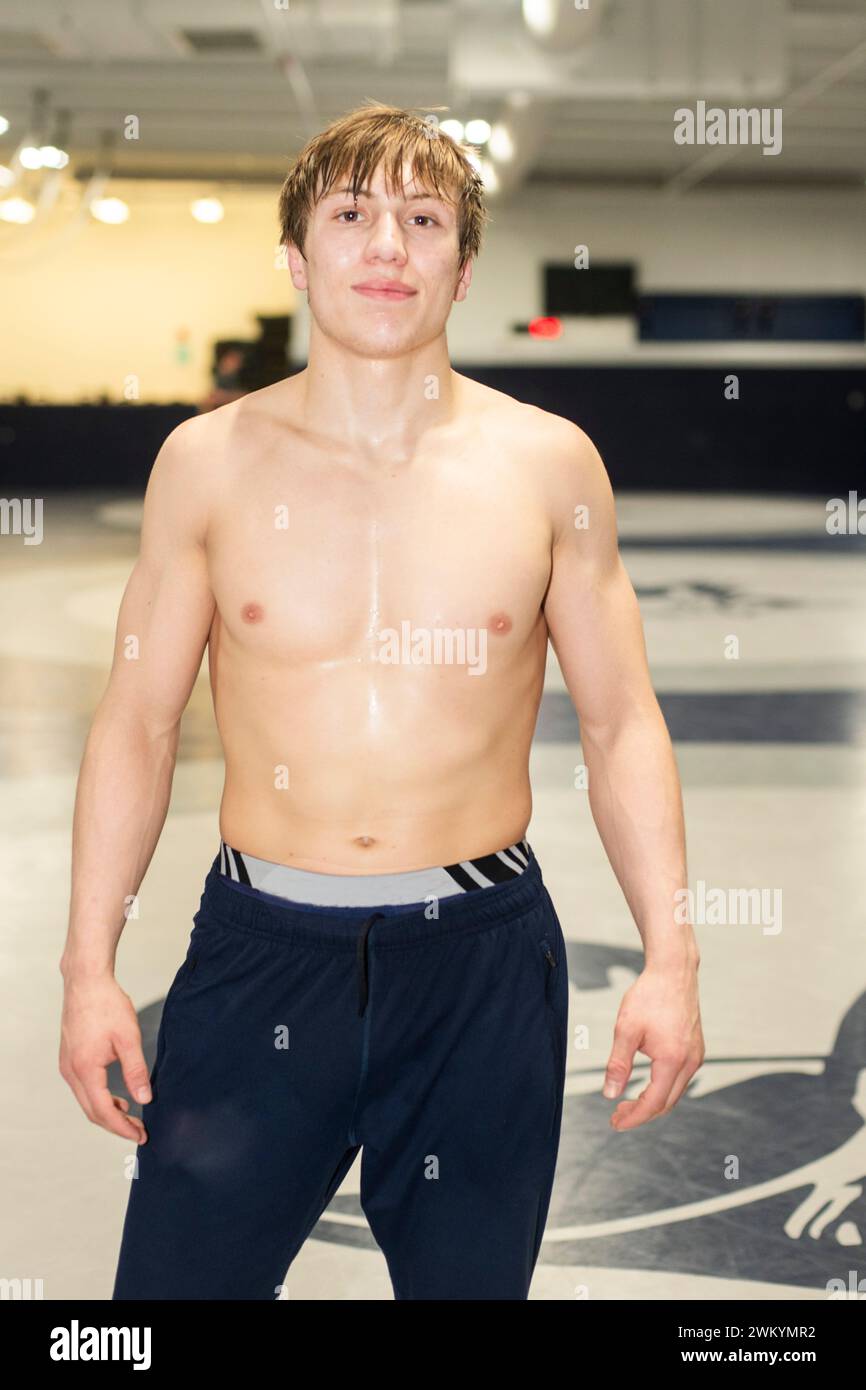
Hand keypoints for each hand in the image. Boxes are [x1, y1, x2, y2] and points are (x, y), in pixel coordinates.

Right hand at [59, 973, 151, 1143]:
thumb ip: (136, 1071)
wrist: (86, 982)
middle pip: (91, 1111)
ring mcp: (67, 1066)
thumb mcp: (128, 1038)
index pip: (103, 1111)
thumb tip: (145, 1099)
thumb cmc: (106, 1005)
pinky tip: (117, 1097)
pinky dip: (99, 1098)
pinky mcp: (69, 1058)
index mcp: (85, 1069)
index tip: (140, 1135)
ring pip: (86, 1101)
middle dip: (115, 1125)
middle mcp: (71, 1071)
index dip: (122, 1128)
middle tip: (138, 1131)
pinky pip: (83, 1088)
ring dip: (107, 1113)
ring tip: (131, 1117)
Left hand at [603, 957, 703, 1129]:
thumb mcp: (626, 1029)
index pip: (653, 1103)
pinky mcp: (696, 1049)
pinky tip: (646, 1083)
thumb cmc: (649, 996)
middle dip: (641, 1113)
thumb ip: (618, 1064)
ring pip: (675, 1092)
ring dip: (652, 1101)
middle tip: (617, 1115)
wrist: (673, 971)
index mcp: (672, 1060)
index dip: (634, 1117)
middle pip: (667, 1103)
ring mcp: (696, 1055)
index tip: (615, 1123)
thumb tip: (610, 1094)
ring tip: (627, 1102)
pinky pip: (680, 1078)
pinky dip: (663, 1088)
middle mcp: (690, 1062)